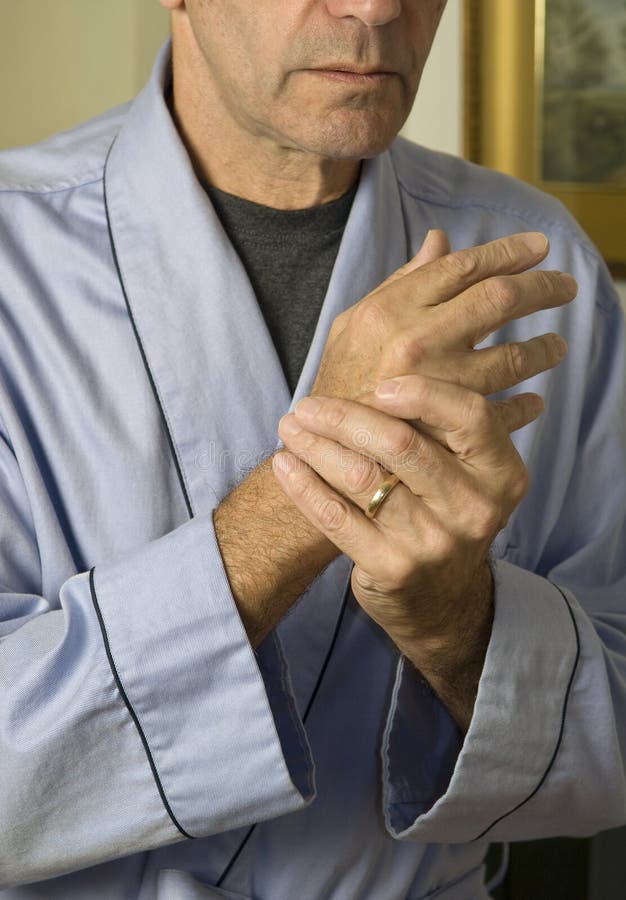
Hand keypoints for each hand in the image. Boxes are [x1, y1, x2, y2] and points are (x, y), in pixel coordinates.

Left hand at [273, 374, 550, 729]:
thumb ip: (445, 426)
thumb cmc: (445, 514)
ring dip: (316, 445)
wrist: (443, 601)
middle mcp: (474, 508)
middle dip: (344, 416)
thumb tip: (402, 352)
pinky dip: (304, 485)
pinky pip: (337, 517)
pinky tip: (286, 463)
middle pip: (402, 443)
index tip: (377, 384)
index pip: (469, 415)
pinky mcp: (394, 569)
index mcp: (501, 474)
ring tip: (290, 425)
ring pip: (362, 478)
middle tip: (307, 402)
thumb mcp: (469, 473)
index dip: (420, 392)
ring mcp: (434, 543)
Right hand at [312, 230, 575, 401]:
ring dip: (545, 348)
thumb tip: (440, 241)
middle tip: (565, 286)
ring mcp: (436, 384)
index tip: (539, 248)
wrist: (321, 447)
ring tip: (556, 346)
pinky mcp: (446, 425)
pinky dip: (525, 407)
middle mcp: (417, 339)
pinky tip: (534, 402)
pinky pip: (503, 412)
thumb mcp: (356, 322)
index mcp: (392, 308)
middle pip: (499, 299)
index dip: (508, 252)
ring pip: (513, 356)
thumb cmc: (340, 380)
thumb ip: (402, 282)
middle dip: (542, 287)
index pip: (464, 267)